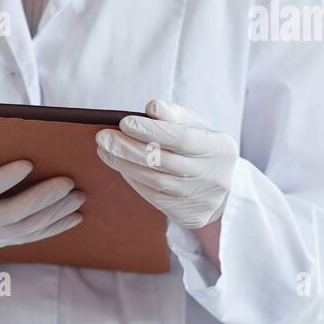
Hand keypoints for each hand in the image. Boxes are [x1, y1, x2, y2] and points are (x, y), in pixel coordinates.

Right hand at [0, 160, 84, 305]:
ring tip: (79, 195)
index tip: (26, 163)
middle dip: (44, 198)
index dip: (4, 180)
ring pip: (28, 227)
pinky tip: (75, 216)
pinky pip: (31, 237)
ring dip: (56, 212)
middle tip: (68, 180)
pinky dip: (55, 228)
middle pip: (15, 214)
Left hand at [95, 100, 237, 229]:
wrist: (220, 185)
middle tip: (103, 137)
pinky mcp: (188, 215)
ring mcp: (201, 199)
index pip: (182, 138)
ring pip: (155, 181)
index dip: (151, 131)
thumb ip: (174, 115)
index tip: (124, 122)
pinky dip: (134, 180)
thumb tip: (152, 107)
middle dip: (128, 148)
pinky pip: (154, 197)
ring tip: (105, 150)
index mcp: (220, 148)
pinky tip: (120, 167)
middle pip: (164, 162)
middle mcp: (214, 176)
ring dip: (124, 164)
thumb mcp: (197, 126)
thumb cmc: (202, 148)